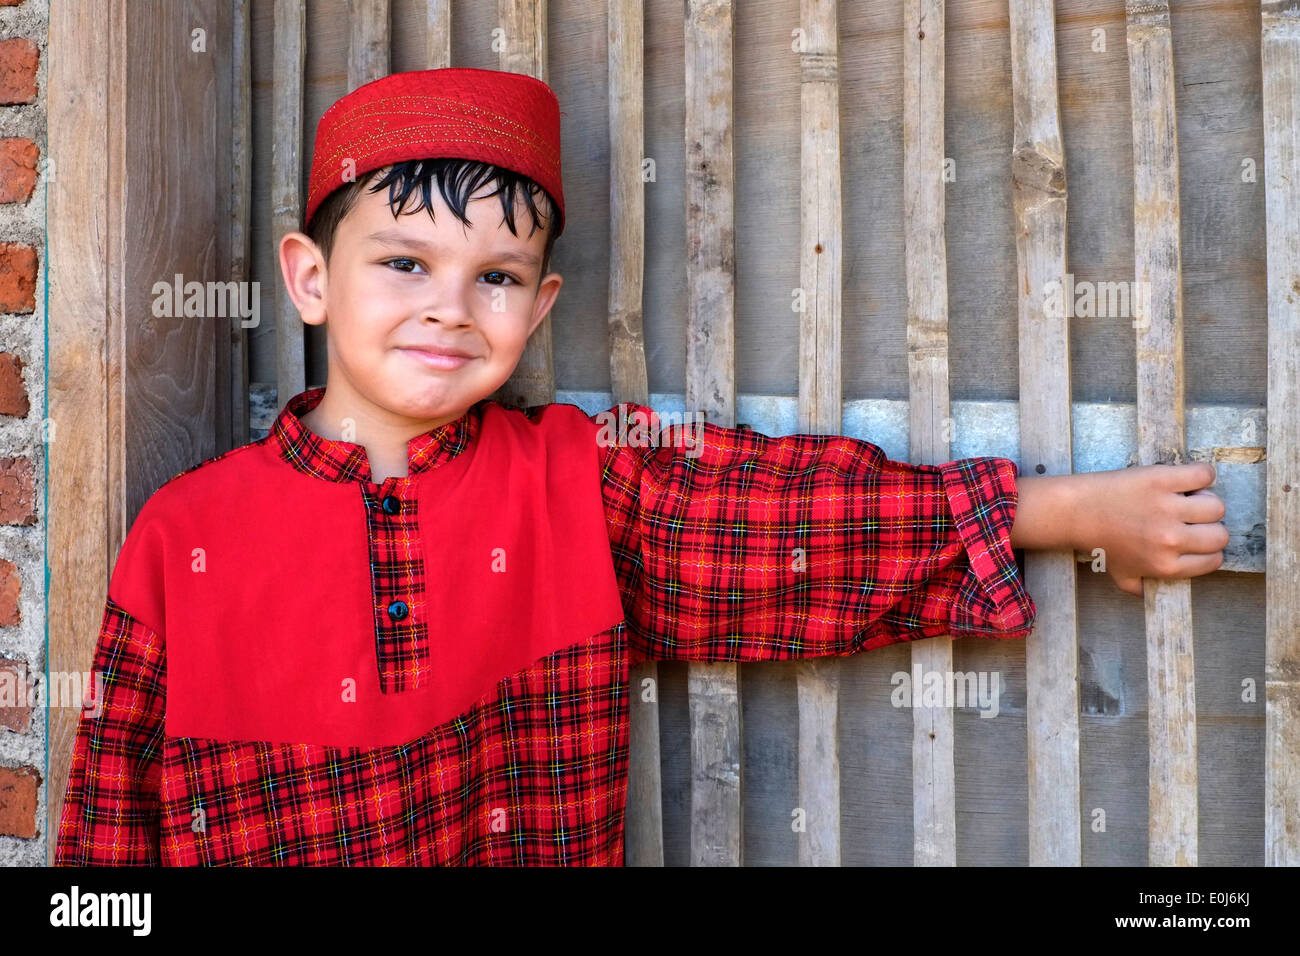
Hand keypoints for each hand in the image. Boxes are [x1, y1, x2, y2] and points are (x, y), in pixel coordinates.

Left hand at [1069, 462, 1228, 595]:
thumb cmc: (1100, 543)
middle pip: (1220, 535)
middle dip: (1210, 527)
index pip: (1214, 560)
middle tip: (1191, 519)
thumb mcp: (1121, 575)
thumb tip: (1155, 596)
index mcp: (1166, 566)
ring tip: (1187, 499)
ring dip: (1205, 501)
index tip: (1196, 539)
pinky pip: (1203, 474)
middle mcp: (1170, 540)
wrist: (1076, 512)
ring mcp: (1167, 509)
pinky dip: (1202, 475)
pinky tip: (1189, 480)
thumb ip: (1142, 588)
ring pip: (1216, 506)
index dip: (1208, 549)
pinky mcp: (1161, 480)